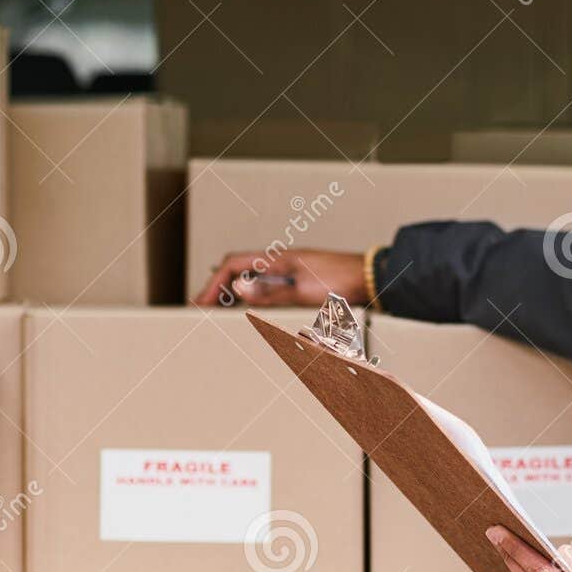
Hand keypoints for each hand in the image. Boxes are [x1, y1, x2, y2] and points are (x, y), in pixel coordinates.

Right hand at [191, 248, 367, 307]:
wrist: (371, 278)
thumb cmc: (341, 281)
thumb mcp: (301, 290)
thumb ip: (269, 292)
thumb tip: (238, 289)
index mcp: (277, 259)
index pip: (233, 265)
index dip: (213, 284)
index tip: (200, 302)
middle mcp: (281, 263)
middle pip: (240, 271)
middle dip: (220, 289)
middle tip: (205, 308)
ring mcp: (292, 271)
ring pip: (254, 281)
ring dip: (237, 294)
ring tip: (223, 312)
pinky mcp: (303, 282)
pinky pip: (270, 288)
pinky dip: (256, 298)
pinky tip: (257, 311)